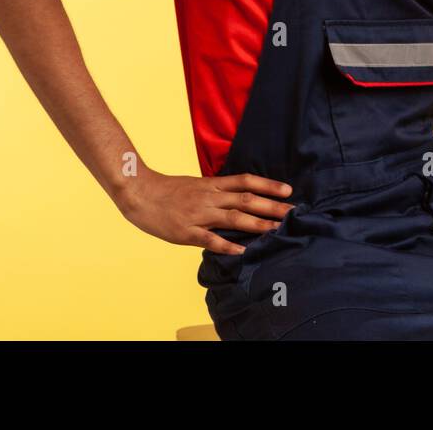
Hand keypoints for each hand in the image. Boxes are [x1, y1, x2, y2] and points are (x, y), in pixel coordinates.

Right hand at [114, 166, 294, 253]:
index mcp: (212, 185)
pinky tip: (240, 251)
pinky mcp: (186, 231)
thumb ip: (217, 191)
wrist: (139, 193)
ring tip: (275, 230)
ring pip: (232, 218)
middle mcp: (210, 198)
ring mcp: (199, 214)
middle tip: (293, 212)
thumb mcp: (197, 184)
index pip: (246, 181)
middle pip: (246, 200)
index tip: (288, 190)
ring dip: (256, 225)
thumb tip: (239, 196)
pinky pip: (209, 239)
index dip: (268, 184)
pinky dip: (225, 245)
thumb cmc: (168, 190)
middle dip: (271, 206)